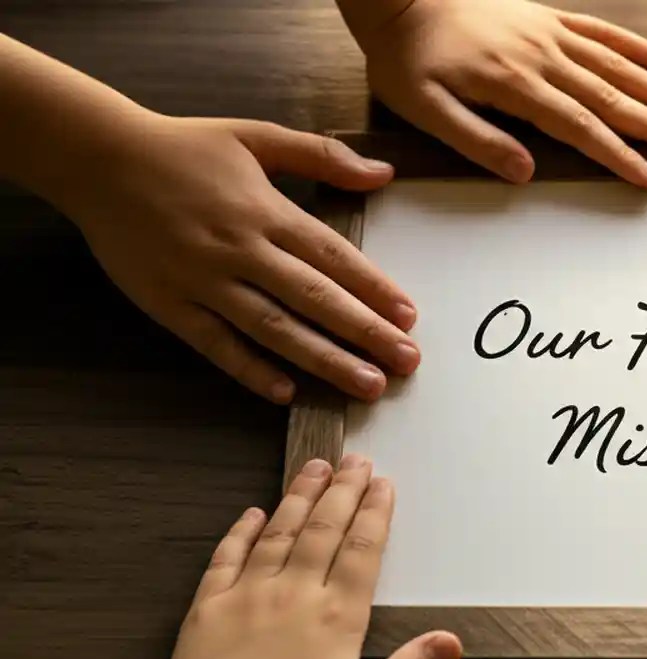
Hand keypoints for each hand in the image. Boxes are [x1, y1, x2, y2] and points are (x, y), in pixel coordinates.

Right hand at [63, 114, 420, 403]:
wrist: (97, 157)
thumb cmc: (183, 147)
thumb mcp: (256, 137)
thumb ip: (322, 157)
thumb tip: (383, 174)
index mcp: (266, 210)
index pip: (333, 257)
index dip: (375, 288)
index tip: (409, 317)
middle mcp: (240, 249)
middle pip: (314, 297)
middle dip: (365, 332)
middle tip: (406, 362)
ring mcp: (203, 280)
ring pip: (273, 328)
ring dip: (323, 360)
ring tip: (365, 384)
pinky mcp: (169, 304)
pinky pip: (215, 344)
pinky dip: (249, 369)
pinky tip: (285, 392)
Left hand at [153, 456, 462, 658]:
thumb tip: (451, 643)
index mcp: (335, 618)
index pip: (363, 551)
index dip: (376, 513)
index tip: (384, 485)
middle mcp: (295, 595)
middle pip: (325, 529)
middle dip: (344, 491)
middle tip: (356, 461)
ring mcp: (249, 595)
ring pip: (281, 532)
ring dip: (300, 496)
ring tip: (315, 467)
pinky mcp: (208, 606)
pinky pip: (226, 556)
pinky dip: (242, 531)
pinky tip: (253, 513)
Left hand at [347, 0, 646, 186]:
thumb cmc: (409, 60)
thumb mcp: (426, 109)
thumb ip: (477, 141)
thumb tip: (526, 173)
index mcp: (516, 85)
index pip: (581, 127)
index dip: (620, 156)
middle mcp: (543, 56)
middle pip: (612, 97)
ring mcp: (550, 33)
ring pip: (616, 66)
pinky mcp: (549, 17)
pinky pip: (603, 32)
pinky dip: (637, 48)